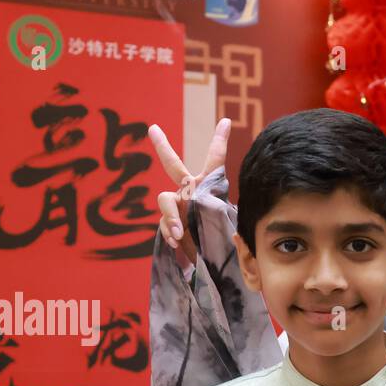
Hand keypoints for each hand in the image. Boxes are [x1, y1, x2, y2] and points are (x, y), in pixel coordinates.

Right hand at [147, 117, 230, 255]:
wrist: (217, 264)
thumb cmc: (227, 243)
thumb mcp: (231, 228)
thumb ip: (226, 223)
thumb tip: (227, 228)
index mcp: (209, 187)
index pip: (215, 161)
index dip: (219, 140)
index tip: (225, 121)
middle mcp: (190, 192)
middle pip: (173, 166)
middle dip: (163, 148)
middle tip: (153, 129)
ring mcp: (178, 207)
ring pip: (164, 200)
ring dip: (171, 216)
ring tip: (179, 233)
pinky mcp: (170, 224)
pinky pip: (164, 223)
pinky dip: (168, 232)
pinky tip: (176, 241)